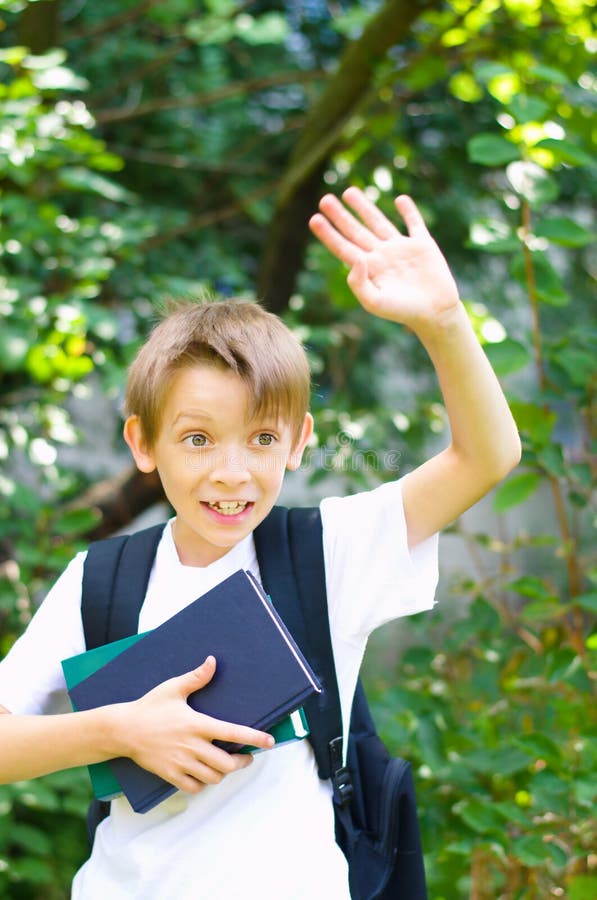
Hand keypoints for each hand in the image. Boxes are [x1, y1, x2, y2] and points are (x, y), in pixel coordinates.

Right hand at [119, 656, 274, 794]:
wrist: (122, 729)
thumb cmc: (149, 707)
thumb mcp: (173, 688)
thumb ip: (196, 678)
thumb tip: (213, 661)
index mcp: (197, 724)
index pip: (232, 732)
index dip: (254, 738)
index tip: (269, 742)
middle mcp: (192, 746)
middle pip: (227, 763)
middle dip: (241, 762)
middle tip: (245, 757)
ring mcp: (181, 762)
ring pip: (213, 777)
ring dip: (222, 773)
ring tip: (225, 765)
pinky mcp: (170, 774)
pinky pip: (193, 787)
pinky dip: (202, 784)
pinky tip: (203, 775)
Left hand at [309, 188, 460, 333]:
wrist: (434, 314)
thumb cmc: (402, 312)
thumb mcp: (375, 302)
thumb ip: (359, 283)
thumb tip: (355, 258)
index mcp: (369, 269)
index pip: (344, 248)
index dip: (329, 234)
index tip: (314, 219)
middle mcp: (382, 256)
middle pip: (356, 231)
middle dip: (341, 216)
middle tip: (325, 200)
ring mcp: (402, 249)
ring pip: (379, 222)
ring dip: (364, 207)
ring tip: (349, 192)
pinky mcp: (423, 245)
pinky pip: (414, 224)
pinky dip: (409, 211)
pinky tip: (400, 199)